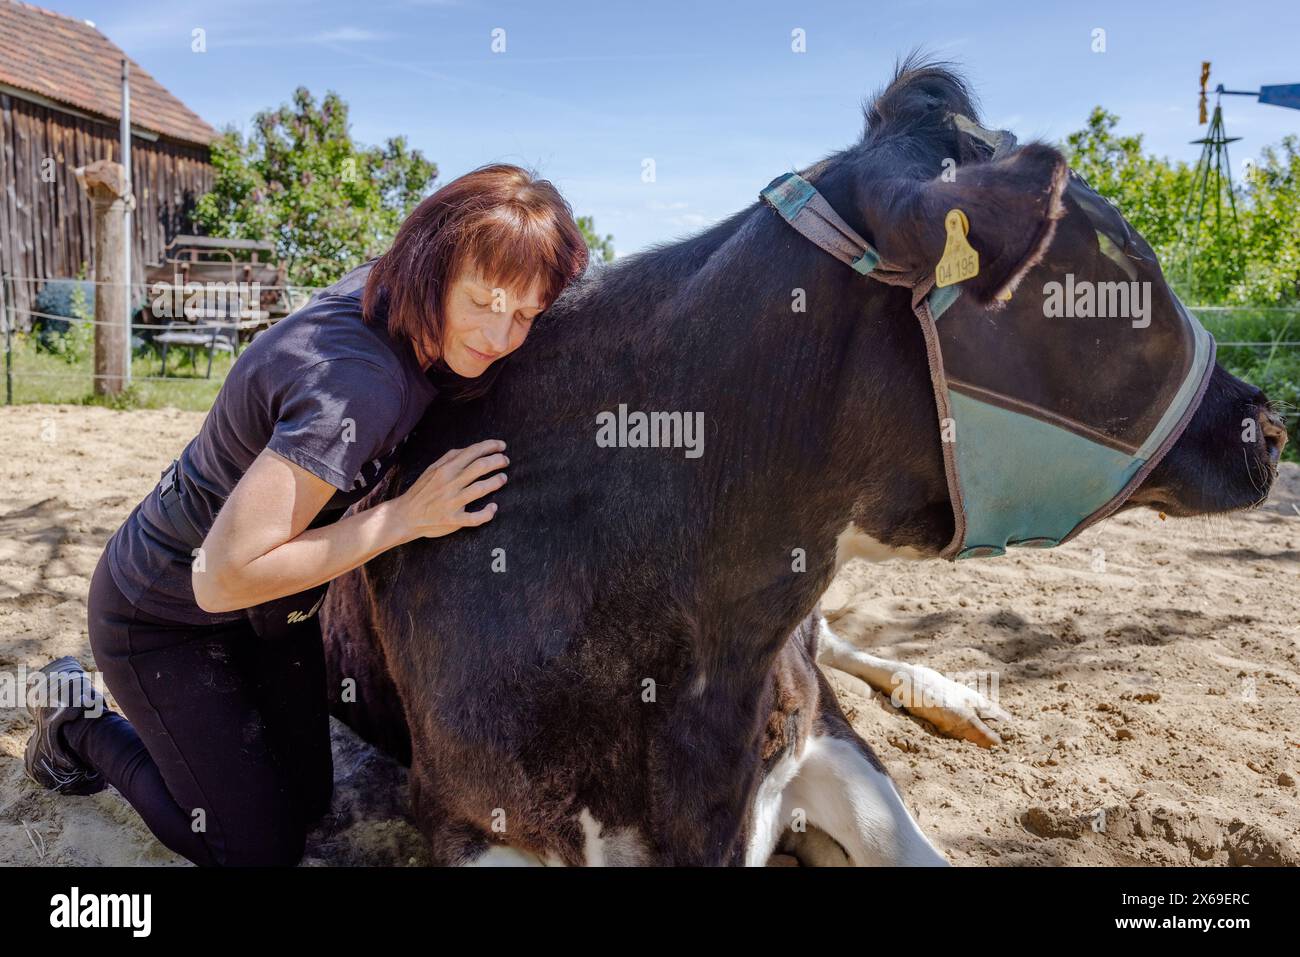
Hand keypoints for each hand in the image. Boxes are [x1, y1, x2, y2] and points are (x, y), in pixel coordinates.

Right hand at [393, 439, 507, 540]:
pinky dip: (487, 513)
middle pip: (480, 467)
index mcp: (445, 469)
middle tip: (506, 461)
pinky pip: (474, 517)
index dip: (490, 446)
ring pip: (480, 489)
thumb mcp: (432, 469)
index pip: (472, 452)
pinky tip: (493, 508)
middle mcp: (450, 483)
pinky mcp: (453, 519)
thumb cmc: (422, 490)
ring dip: (496, 482)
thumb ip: (450, 458)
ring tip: (503, 478)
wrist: (406, 515)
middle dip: (497, 461)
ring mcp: (452, 502)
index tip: (502, 446)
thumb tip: (471, 450)